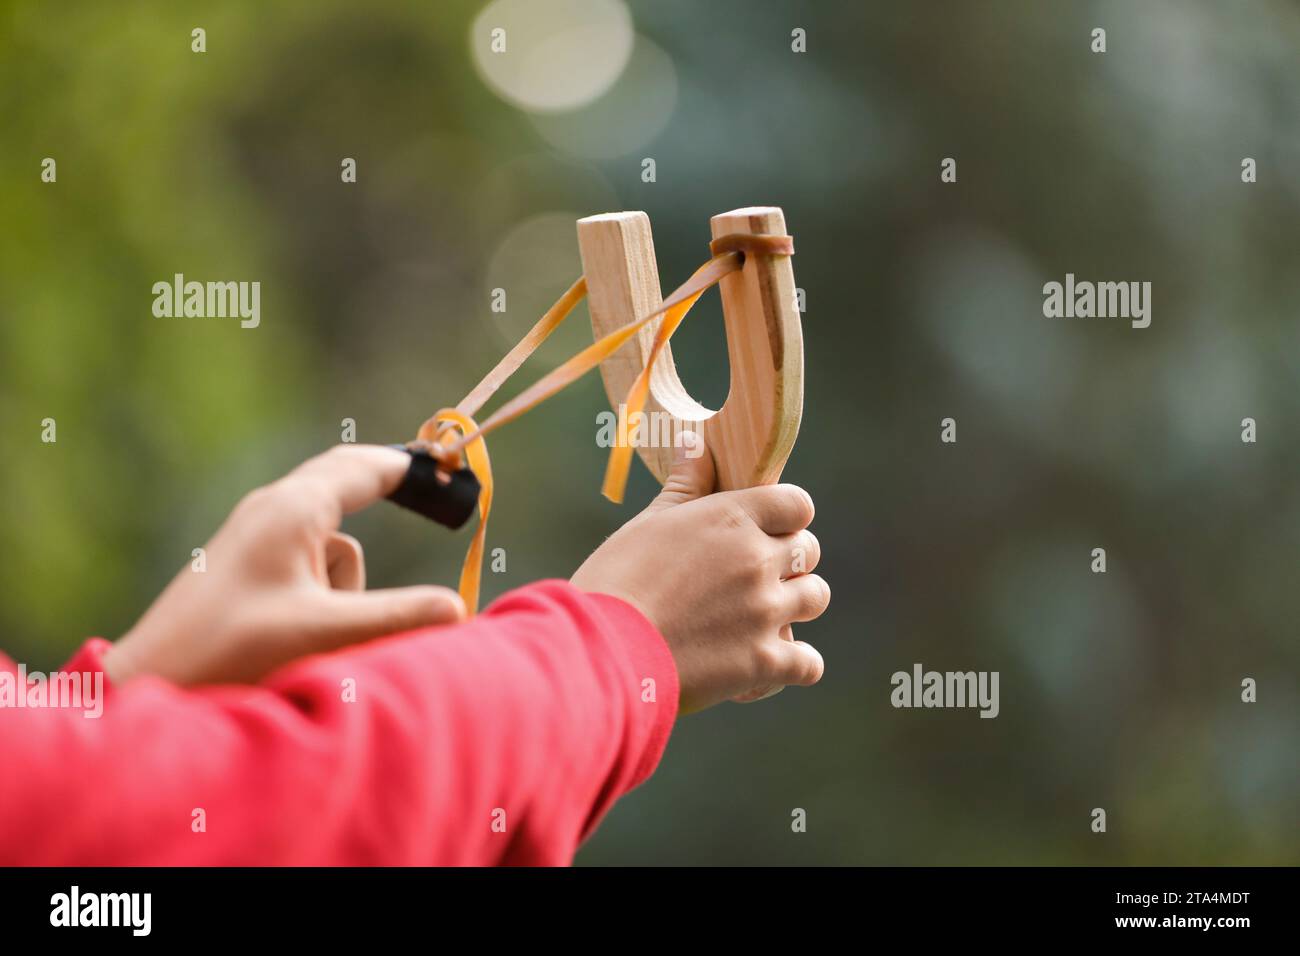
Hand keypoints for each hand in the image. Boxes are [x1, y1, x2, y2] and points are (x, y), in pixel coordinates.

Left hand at [103, 445, 465, 685]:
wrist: (151, 680)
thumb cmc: (231, 651)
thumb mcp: (325, 633)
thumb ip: (398, 617)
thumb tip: (456, 608)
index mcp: (294, 510)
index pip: (366, 466)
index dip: (413, 465)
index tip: (453, 464)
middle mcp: (274, 510)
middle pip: (348, 485)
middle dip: (387, 493)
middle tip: (435, 496)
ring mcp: (257, 538)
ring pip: (334, 546)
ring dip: (347, 586)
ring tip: (319, 634)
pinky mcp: (248, 569)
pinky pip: (309, 569)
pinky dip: (324, 598)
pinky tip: (298, 639)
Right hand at [571, 434, 828, 713]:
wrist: (601, 652)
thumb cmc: (614, 583)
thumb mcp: (648, 525)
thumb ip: (684, 487)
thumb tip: (696, 443)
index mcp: (732, 518)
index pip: (796, 504)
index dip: (785, 516)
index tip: (767, 530)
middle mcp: (758, 560)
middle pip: (809, 550)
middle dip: (789, 561)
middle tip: (755, 577)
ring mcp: (766, 612)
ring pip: (815, 596)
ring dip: (795, 605)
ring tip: (762, 616)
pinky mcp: (764, 662)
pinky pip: (809, 662)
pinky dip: (794, 664)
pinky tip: (766, 664)